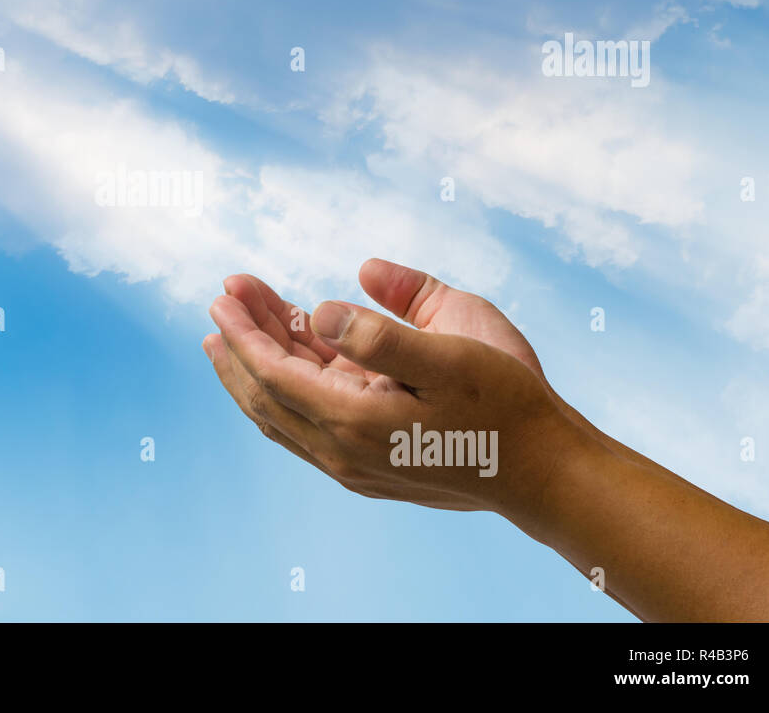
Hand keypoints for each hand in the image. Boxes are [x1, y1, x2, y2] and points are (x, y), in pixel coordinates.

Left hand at [203, 259, 583, 517]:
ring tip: (236, 325)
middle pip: (267, 392)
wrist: (545, 473)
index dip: (244, 332)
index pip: (274, 373)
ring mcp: (353, 463)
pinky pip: (307, 421)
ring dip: (257, 364)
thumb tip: (322, 309)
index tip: (223, 294)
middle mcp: (342, 451)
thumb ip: (381, 333)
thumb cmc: (505, 407)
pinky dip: (288, 384)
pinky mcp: (368, 463)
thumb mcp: (451, 355)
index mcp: (354, 422)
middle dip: (241, 342)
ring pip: (284, 409)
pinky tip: (288, 356)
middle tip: (223, 298)